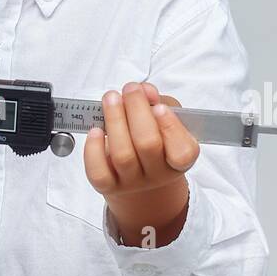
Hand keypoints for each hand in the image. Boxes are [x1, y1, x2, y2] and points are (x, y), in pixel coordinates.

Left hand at [84, 81, 197, 200]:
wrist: (139, 176)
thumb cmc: (155, 138)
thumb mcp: (166, 119)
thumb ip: (160, 101)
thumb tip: (145, 91)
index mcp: (180, 159)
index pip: (182, 152)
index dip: (170, 127)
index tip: (158, 106)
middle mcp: (158, 174)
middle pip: (148, 145)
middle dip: (136, 110)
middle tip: (130, 89)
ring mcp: (132, 182)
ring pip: (122, 155)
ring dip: (114, 120)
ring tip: (111, 98)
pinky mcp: (108, 186)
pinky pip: (98, 173)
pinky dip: (93, 149)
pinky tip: (95, 130)